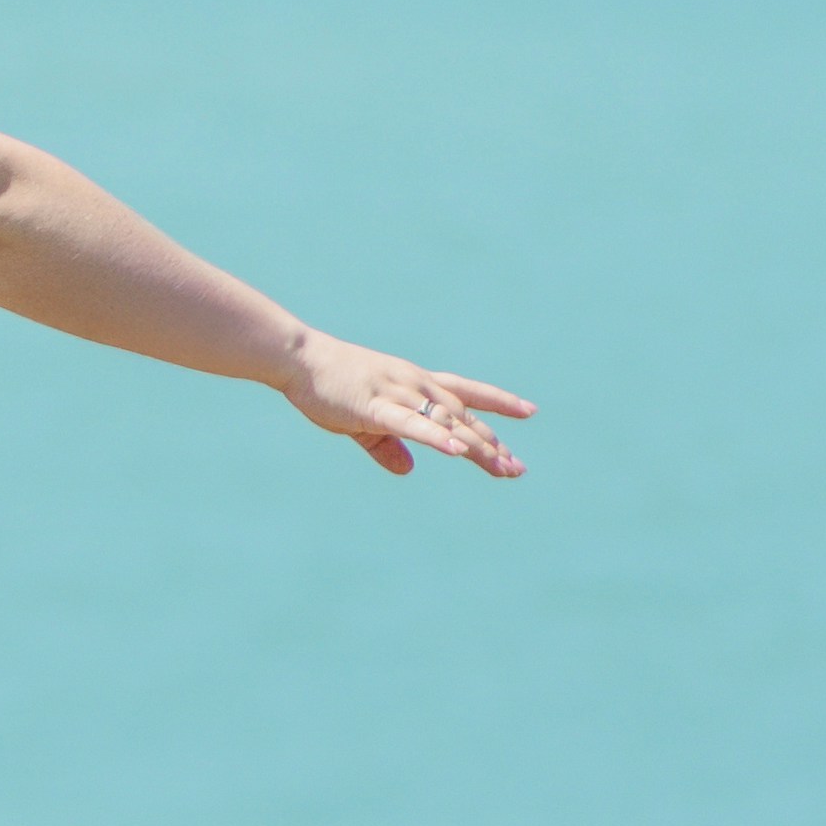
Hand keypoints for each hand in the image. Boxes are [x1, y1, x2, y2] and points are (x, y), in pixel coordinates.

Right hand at [278, 331, 532, 478]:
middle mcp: (414, 384)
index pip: (465, 392)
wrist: (296, 356)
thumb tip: (407, 469)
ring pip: (447, 423)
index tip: (529, 411)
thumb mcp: (361, 419)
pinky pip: (413, 425)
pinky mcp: (375, 405)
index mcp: (413, 382)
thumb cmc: (326, 382)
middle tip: (517, 469)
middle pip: (463, 417)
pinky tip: (458, 452)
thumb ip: (386, 445)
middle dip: (492, 443)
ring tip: (502, 467)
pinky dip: (438, 438)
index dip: (498, 401)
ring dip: (476, 446)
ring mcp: (397, 393)